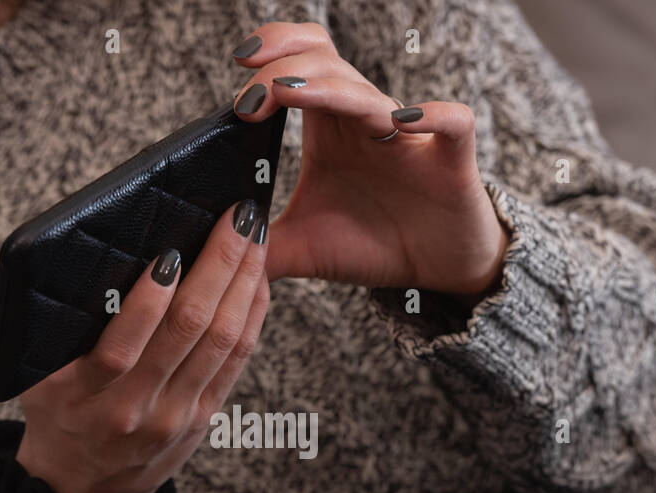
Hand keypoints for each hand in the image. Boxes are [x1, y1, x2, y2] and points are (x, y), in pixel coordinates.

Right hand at [15, 201, 269, 492]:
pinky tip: (257, 278)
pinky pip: (237, 360)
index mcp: (86, 399)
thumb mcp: (41, 380)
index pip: (122, 347)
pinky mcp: (205, 419)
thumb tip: (103, 262)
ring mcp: (178, 417)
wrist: (82, 491)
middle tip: (237, 218)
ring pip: (223, 341)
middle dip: (218, 266)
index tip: (170, 253)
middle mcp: (137, 411)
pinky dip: (252, 314)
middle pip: (189, 331)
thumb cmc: (58, 417)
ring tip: (254, 234)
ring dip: (244, 282)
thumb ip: (67, 334)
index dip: (149, 300)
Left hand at [231, 23, 508, 300]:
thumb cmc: (373, 245)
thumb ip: (256, 249)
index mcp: (329, 130)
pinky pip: (452, 123)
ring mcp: (410, 138)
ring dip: (328, 89)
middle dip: (283, 70)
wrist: (437, 271)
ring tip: (289, 93)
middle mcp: (366, 122)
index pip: (299, 62)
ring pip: (370, 94)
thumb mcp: (302, 250)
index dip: (270, 58)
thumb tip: (203, 258)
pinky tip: (403, 121)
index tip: (237, 87)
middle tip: (249, 99)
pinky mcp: (451, 161)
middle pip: (327, 65)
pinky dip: (433, 115)